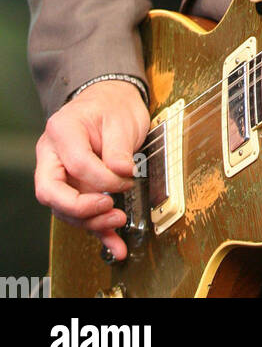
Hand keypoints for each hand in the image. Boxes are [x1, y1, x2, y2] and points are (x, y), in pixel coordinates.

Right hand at [34, 80, 150, 261]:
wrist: (111, 101)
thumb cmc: (113, 106)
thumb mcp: (121, 119)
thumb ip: (119, 147)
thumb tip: (122, 172)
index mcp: (62, 131)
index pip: (76, 164)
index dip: (103, 179)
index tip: (126, 180)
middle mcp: (52, 155)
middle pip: (51, 192)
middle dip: (79, 208)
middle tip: (109, 208)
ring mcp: (59, 174)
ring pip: (63, 209)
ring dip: (90, 222)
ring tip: (118, 222)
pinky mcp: (72, 189)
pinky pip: (79, 215)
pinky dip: (97, 232)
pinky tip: (114, 245)